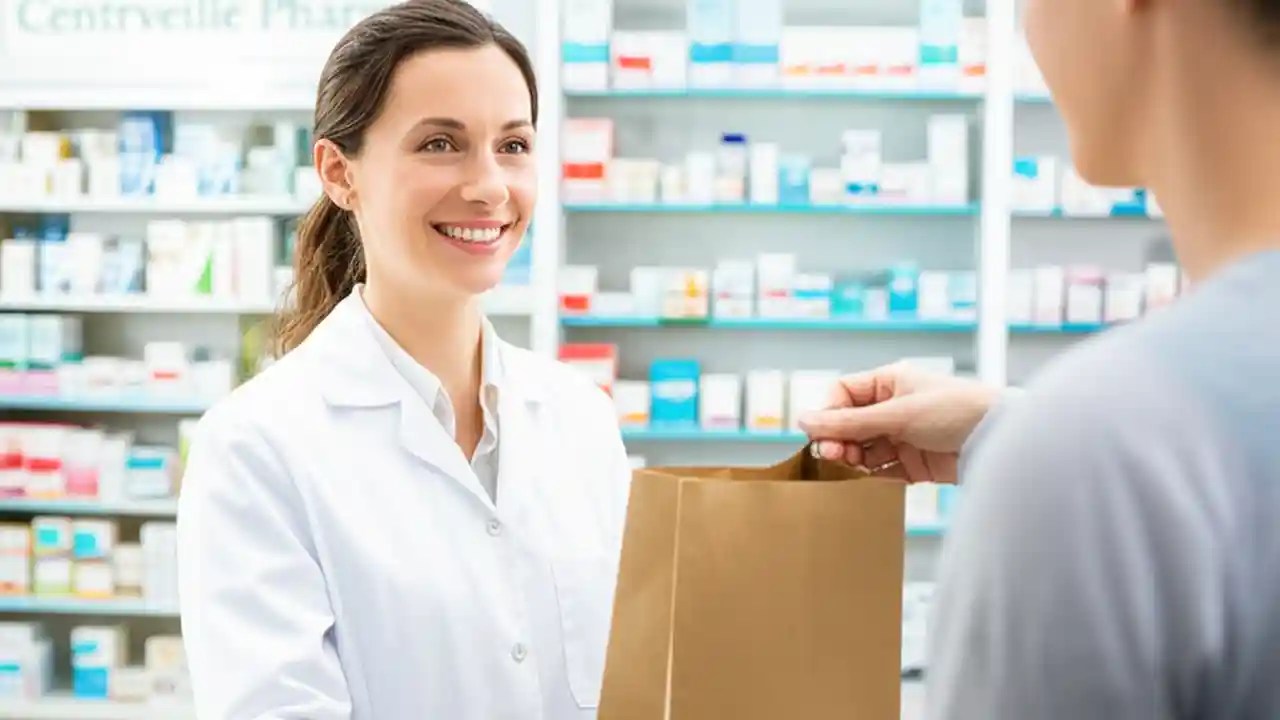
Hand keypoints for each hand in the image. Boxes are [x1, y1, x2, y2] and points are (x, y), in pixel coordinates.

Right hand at [798, 362, 1000, 483]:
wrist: (1002, 440)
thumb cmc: (955, 411)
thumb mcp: (897, 414)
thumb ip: (850, 422)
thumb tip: (804, 420)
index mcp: (889, 383)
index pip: (843, 394)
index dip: (828, 413)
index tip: (821, 434)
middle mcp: (894, 407)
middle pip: (850, 425)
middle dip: (838, 440)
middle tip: (832, 456)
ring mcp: (904, 436)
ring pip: (864, 450)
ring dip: (853, 459)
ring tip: (850, 467)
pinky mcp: (915, 463)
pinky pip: (883, 471)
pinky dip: (871, 476)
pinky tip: (865, 479)